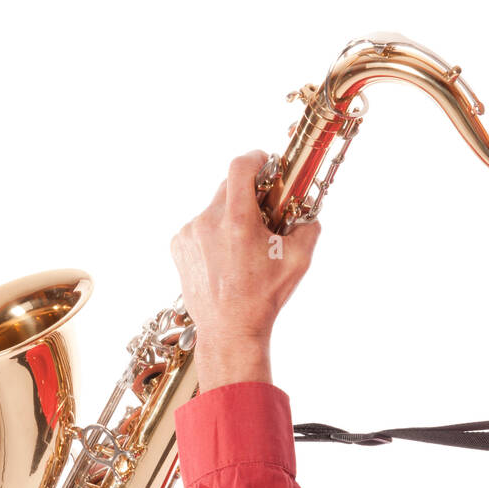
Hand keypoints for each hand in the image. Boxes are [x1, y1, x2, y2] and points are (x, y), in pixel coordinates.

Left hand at [170, 149, 321, 341]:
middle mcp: (208, 222)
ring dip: (231, 217)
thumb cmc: (263, 298)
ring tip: (243, 248)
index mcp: (237, 222)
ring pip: (214, 209)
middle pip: (229, 187)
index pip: (240, 167)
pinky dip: (214, 234)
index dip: (255, 158)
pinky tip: (225, 258)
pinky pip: (200, 227)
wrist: (229, 330)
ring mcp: (190, 234)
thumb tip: (308, 214)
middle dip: (248, 193)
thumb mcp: (298, 262)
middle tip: (264, 211)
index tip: (265, 163)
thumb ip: (308, 229)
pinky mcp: (179, 245)